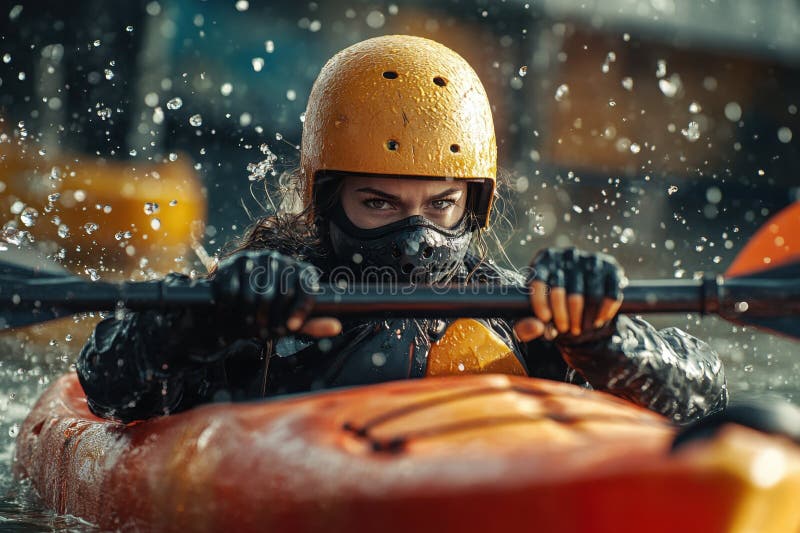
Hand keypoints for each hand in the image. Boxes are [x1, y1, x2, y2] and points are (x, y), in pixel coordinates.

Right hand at [212, 250, 340, 337]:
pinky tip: (235, 313)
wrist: (232, 300)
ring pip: (260, 295)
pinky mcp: (239, 261)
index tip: (291, 327)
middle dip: (275, 318)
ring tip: (253, 325)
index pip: (307, 287)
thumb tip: (337, 328)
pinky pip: (238, 291)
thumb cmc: (267, 311)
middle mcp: (281, 260)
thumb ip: (312, 324)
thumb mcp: (290, 319)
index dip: (300, 309)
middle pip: (283, 294)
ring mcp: (259, 257)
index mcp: (300, 271)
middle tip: (268, 332)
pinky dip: (236, 307)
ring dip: (255, 316)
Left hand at [514, 247, 624, 341]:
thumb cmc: (552, 299)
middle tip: (564, 329)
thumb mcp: (536, 308)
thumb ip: (528, 323)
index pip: (538, 281)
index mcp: (544, 259)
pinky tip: (597, 322)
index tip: (545, 320)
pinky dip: (604, 313)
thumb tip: (539, 328)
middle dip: (562, 317)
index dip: (540, 303)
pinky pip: (611, 295)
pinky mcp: (612, 268)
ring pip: (589, 296)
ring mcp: (592, 259)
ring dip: (584, 319)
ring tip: (579, 329)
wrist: (583, 285)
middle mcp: (568, 255)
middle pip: (563, 292)